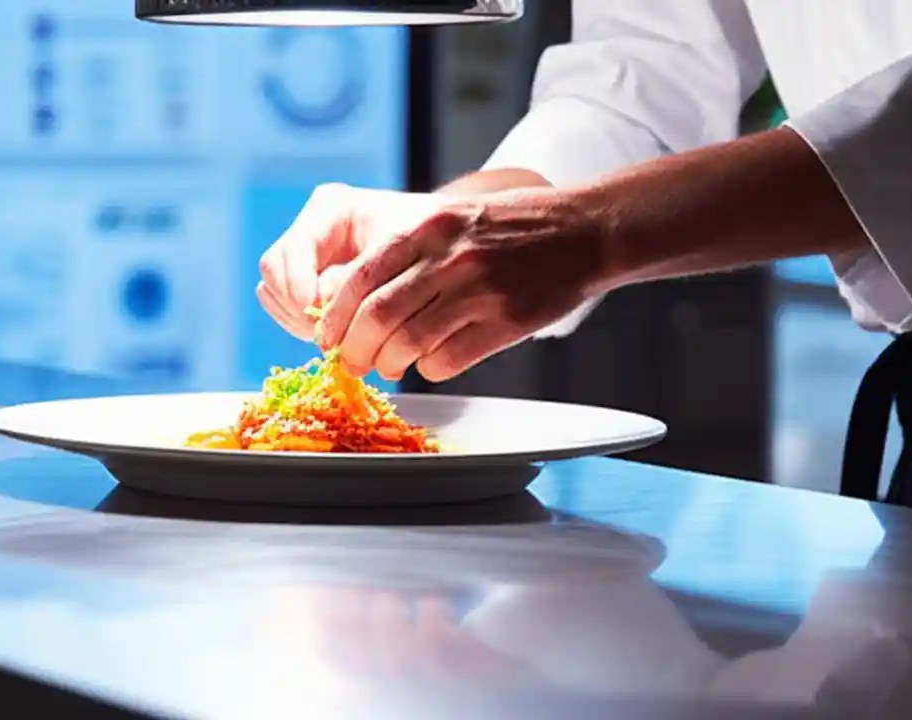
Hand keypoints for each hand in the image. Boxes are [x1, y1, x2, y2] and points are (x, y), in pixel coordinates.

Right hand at [257, 183, 469, 341]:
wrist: (444, 242)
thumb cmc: (427, 240)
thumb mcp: (398, 253)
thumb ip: (357, 279)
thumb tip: (323, 312)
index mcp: (330, 208)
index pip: (294, 248)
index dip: (298, 283)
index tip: (313, 311)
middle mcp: (310, 229)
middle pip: (275, 273)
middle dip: (298, 308)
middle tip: (326, 335)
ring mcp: (303, 257)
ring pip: (273, 294)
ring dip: (298, 320)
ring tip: (334, 334)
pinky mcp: (304, 283)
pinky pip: (284, 308)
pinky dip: (302, 325)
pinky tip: (333, 332)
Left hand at [259, 182, 607, 381]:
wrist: (584, 231)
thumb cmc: (514, 227)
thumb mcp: (454, 219)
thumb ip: (410, 252)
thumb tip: (358, 302)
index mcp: (430, 227)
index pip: (360, 277)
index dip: (335, 314)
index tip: (327, 335)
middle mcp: (449, 258)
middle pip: (377, 316)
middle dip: (354, 349)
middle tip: (352, 362)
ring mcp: (478, 292)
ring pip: (408, 343)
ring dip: (389, 363)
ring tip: (390, 366)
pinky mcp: (505, 323)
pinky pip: (447, 360)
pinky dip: (429, 369)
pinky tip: (432, 363)